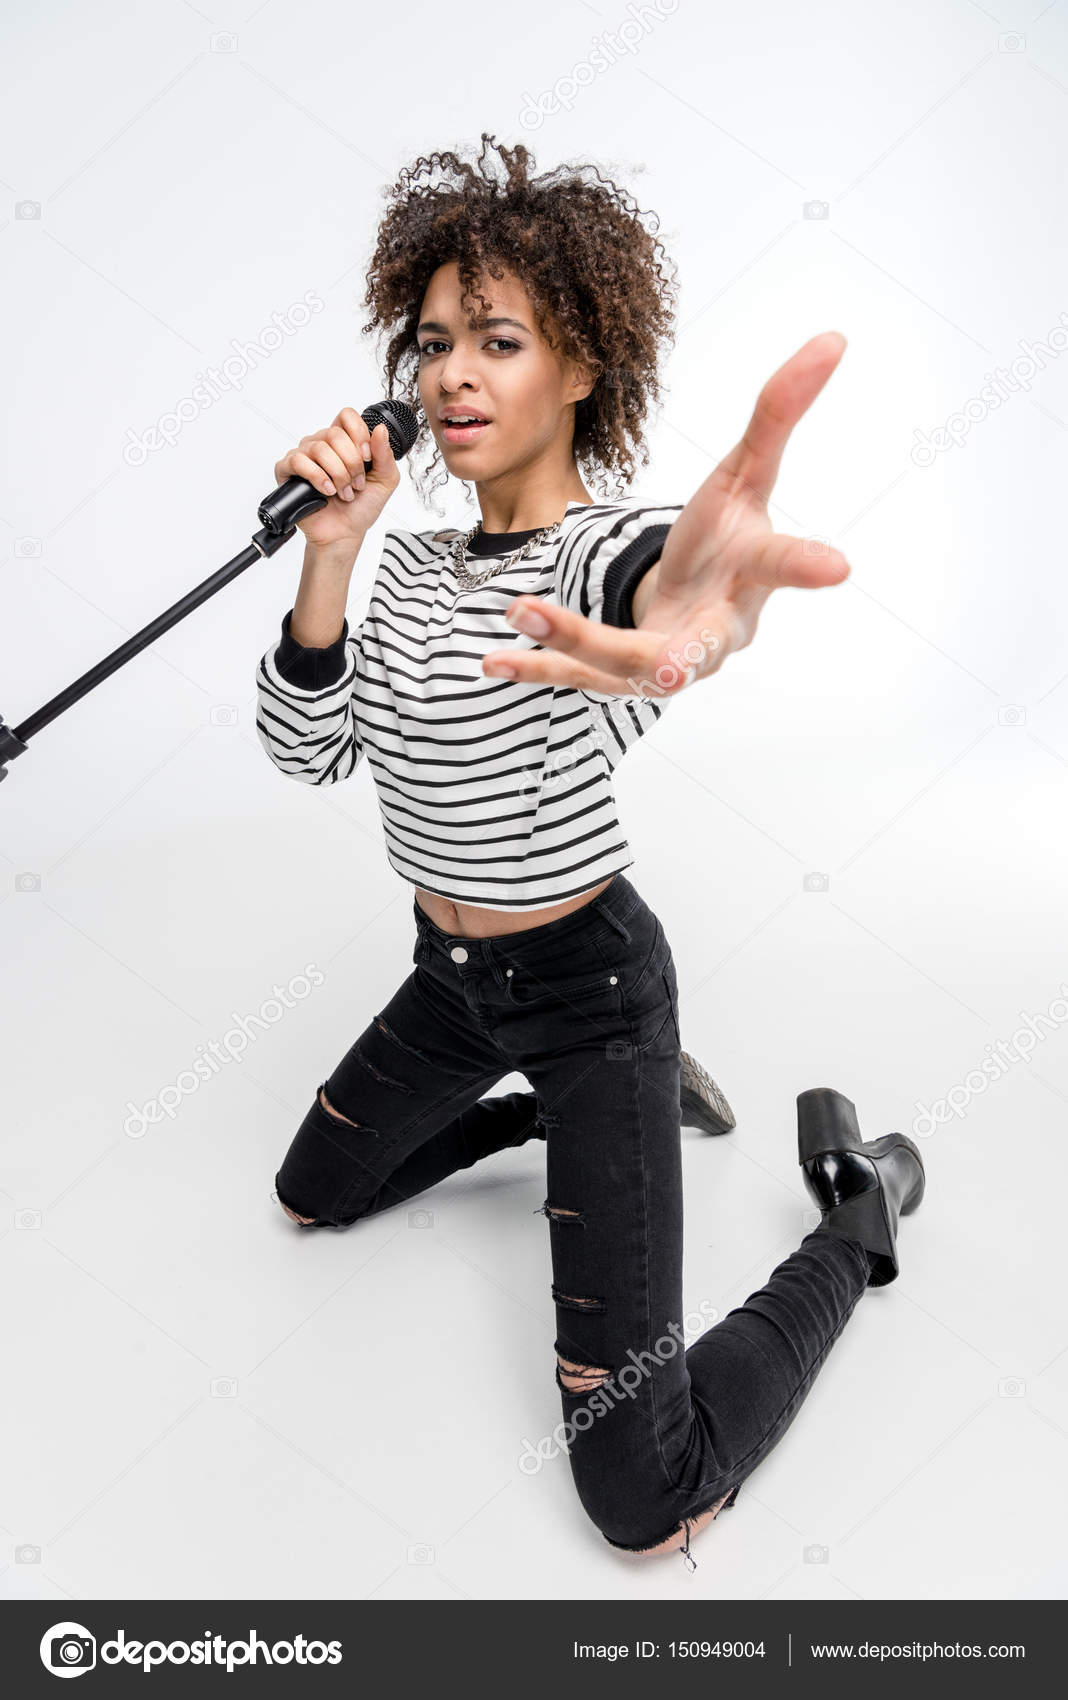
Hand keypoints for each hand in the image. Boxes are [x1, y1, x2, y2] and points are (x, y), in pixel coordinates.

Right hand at [273, 408, 399, 549]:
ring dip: (337, 474)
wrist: (344, 533)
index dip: (359, 434)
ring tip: (343, 492)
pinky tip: (326, 490)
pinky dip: (317, 477)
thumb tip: (381, 429)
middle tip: (356, 484)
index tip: (367, 458)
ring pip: (319, 448)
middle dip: (351, 463)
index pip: (346, 416)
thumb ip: (385, 454)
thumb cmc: (361, 507)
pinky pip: (298, 461)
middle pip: (334, 434)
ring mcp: (303, 456)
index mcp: (343, 441)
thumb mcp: (385, 480)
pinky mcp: (287, 471)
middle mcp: (322, 444)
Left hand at [482, 332, 850, 696]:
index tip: (838, 565)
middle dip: (660, 657)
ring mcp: (665, 664)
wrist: (703, 611)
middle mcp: (713, 637)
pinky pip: (577, 676)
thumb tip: (832, 337)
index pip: (779, 564)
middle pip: (687, 652)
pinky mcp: (620, 676)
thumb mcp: (747, 474)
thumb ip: (779, 412)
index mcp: (753, 579)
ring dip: (573, 642)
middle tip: (660, 665)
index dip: (805, 565)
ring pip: (621, 667)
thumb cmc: (728, 542)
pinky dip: (536, 667)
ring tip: (522, 612)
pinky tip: (492, 661)